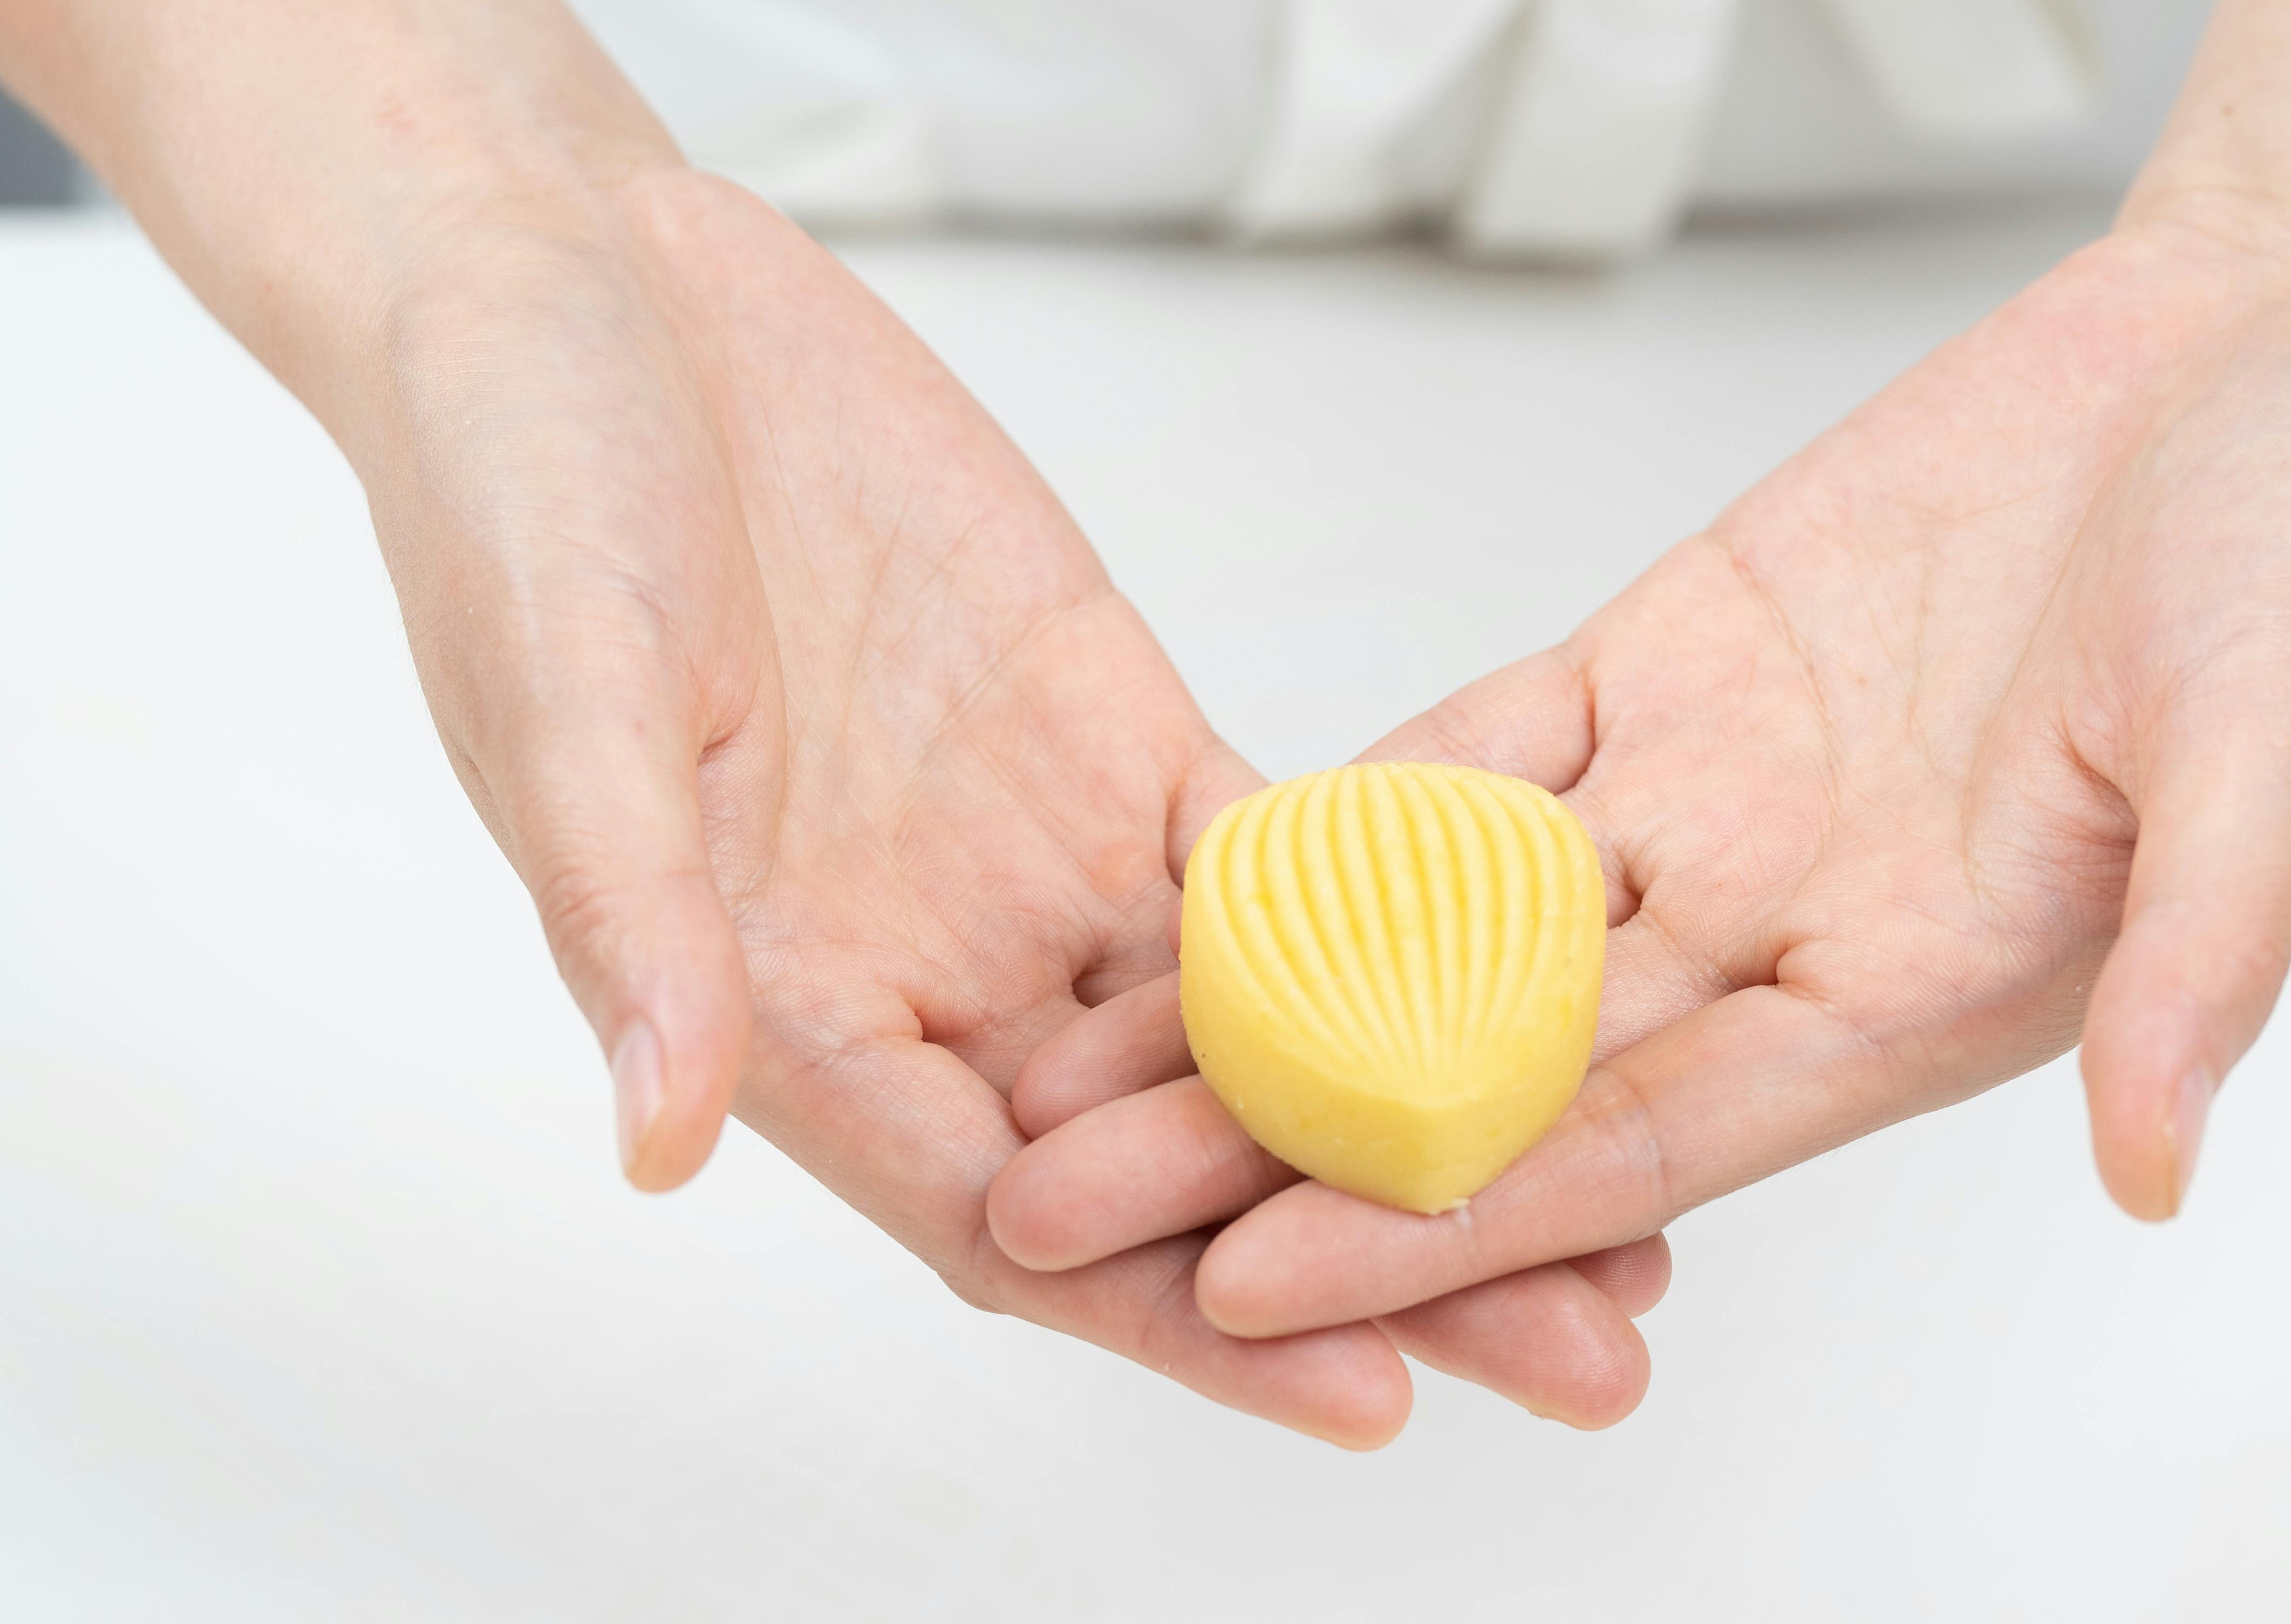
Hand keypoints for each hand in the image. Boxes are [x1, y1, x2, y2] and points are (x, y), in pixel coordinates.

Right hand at [353, 164, 1662, 1440]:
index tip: (1367, 1400)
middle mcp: (940, 969)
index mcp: (794, 1010)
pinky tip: (1544, 983)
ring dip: (1428, 1124)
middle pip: (1184, 1168)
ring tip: (1616, 1202)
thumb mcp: (564, 695)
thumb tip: (663, 1136)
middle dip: (1372, 1260)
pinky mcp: (1115, 738)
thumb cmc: (517, 487)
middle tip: (1582, 1343)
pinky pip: (1288, 864)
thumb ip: (640, 920)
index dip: (1184, 1322)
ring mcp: (1041, 859)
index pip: (1014, 1224)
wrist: (594, 294)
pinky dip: (1409, 926)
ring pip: (1268, 1039)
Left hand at [987, 219, 2290, 1343]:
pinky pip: (1479, 750)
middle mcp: (1779, 926)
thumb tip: (2158, 1166)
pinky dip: (1352, 814)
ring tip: (1073, 1062)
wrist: (2262, 357)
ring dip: (1264, 997)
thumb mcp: (2279, 742)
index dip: (1436, 1228)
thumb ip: (2202, 952)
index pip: (1626, 1150)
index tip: (1251, 1288)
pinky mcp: (1665, 661)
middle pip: (1481, 1068)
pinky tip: (1210, 867)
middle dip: (1275, 1151)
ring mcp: (1708, 796)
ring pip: (1442, 926)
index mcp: (1906, 996)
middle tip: (1066, 1211)